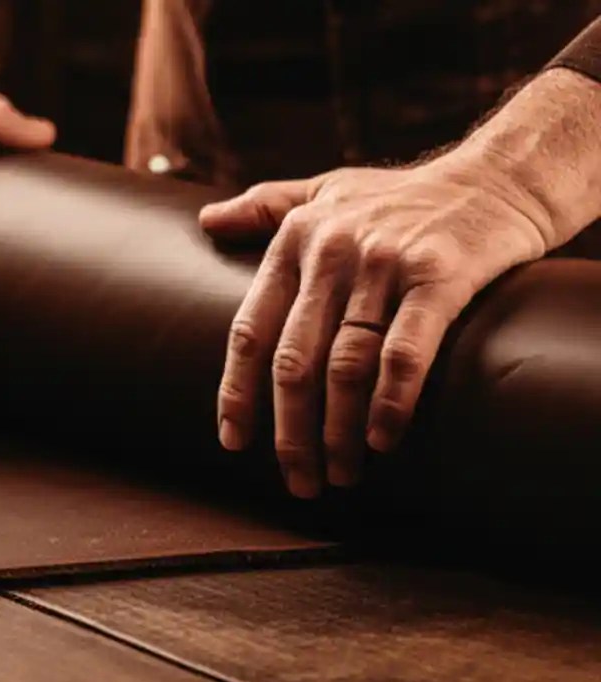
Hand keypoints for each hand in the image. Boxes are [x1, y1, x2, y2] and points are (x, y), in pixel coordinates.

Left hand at [201, 156, 556, 496]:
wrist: (497, 178)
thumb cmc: (401, 196)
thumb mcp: (324, 190)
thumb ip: (265, 208)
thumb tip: (206, 221)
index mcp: (295, 240)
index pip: (250, 330)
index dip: (237, 392)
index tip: (234, 442)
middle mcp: (331, 252)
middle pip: (294, 361)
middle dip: (291, 432)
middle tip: (300, 480)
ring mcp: (384, 264)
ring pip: (346, 366)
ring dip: (339, 432)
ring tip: (342, 475)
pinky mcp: (440, 277)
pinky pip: (406, 352)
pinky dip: (391, 402)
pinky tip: (382, 440)